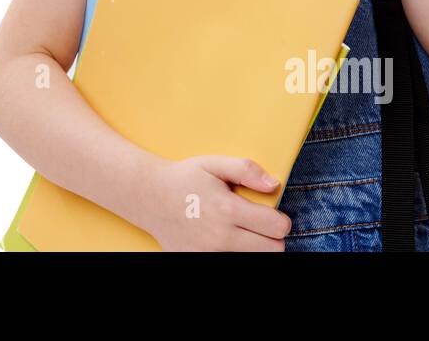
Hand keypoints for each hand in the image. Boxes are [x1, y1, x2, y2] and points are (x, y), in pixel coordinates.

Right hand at [135, 155, 289, 250]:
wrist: (148, 197)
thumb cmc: (185, 178)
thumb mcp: (214, 164)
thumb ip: (247, 170)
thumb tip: (274, 185)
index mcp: (227, 209)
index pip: (277, 227)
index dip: (280, 220)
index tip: (271, 216)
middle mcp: (220, 236)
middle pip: (272, 250)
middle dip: (271, 238)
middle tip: (257, 225)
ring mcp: (208, 253)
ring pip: (254, 260)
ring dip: (253, 248)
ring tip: (239, 232)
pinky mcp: (196, 261)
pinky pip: (229, 264)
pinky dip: (232, 254)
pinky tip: (222, 241)